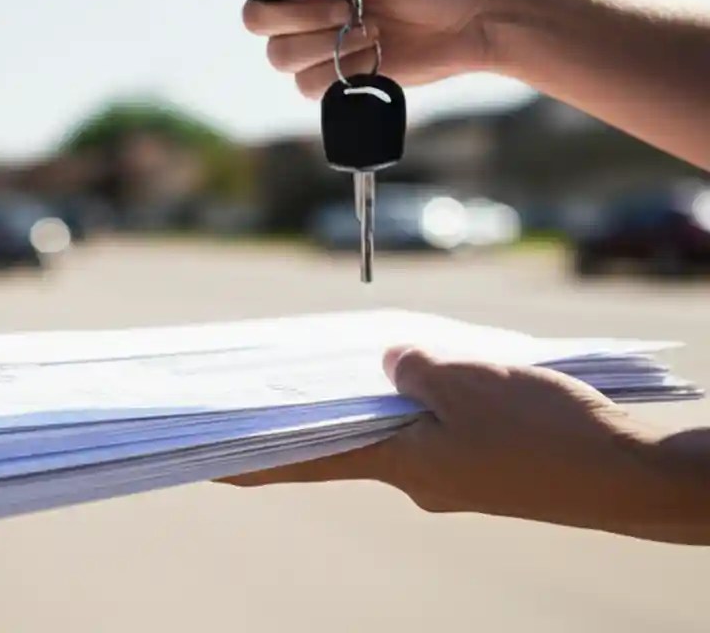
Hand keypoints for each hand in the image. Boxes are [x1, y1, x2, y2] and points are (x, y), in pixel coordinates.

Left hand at [218, 346, 709, 541]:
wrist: (629, 473)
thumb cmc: (545, 431)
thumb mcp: (466, 380)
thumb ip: (412, 367)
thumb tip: (388, 364)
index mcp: (400, 465)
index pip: (307, 462)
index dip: (257, 461)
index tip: (211, 465)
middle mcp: (419, 479)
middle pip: (352, 440)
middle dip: (322, 413)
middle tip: (283, 385)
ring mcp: (456, 477)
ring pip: (403, 430)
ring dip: (384, 400)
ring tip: (369, 361)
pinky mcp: (489, 467)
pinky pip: (444, 429)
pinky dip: (431, 402)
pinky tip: (441, 372)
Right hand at [242, 0, 496, 97]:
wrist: (477, 18)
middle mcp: (307, 9)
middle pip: (259, 25)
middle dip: (303, 21)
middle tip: (351, 10)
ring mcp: (320, 46)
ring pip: (282, 59)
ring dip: (327, 48)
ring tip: (373, 33)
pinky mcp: (338, 78)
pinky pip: (310, 87)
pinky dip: (342, 73)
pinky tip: (374, 57)